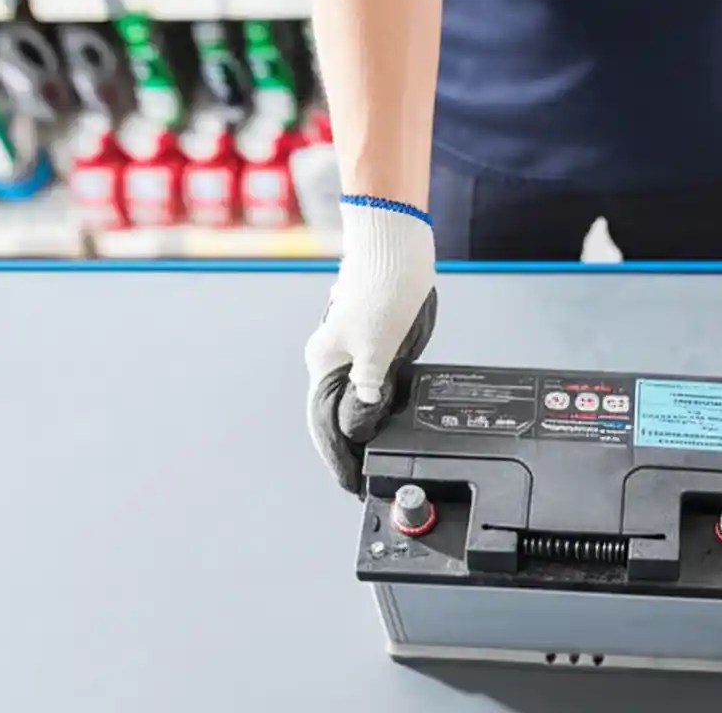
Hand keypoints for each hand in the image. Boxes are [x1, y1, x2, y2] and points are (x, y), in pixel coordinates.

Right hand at [305, 200, 437, 494]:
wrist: (396, 238)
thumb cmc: (383, 284)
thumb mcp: (377, 350)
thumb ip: (367, 391)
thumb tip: (360, 425)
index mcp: (325, 363)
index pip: (326, 423)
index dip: (338, 457)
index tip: (351, 483)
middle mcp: (333, 356)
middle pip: (337, 412)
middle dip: (351, 445)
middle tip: (366, 475)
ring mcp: (352, 343)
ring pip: (354, 394)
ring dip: (364, 423)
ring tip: (379, 453)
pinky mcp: (373, 331)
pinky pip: (372, 375)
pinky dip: (379, 398)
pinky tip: (393, 409)